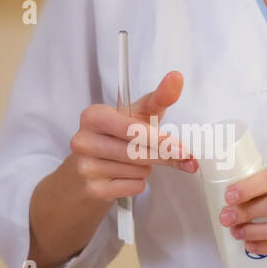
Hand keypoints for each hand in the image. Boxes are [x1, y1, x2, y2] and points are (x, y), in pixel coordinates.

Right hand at [69, 71, 197, 203]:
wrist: (89, 168)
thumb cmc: (118, 136)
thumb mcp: (136, 115)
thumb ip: (159, 97)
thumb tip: (177, 77)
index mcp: (93, 116)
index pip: (132, 129)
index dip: (160, 139)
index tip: (182, 149)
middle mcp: (83, 140)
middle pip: (137, 152)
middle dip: (163, 155)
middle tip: (180, 156)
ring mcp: (86, 167)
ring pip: (138, 171)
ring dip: (147, 167)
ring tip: (136, 161)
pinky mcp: (93, 190)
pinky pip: (133, 187)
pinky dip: (139, 183)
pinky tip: (127, 175)